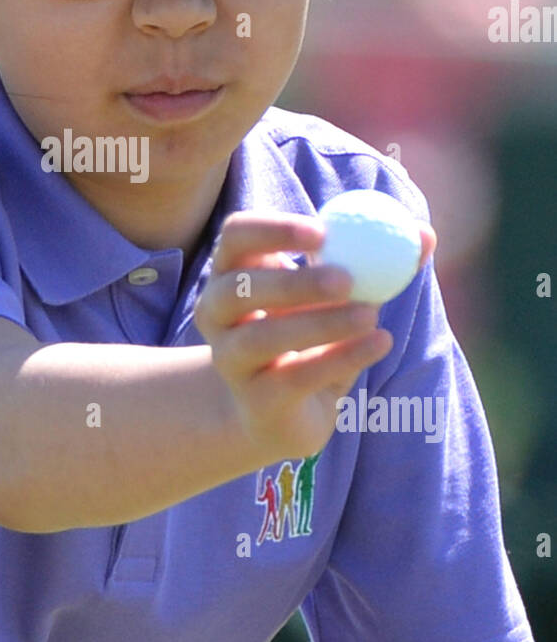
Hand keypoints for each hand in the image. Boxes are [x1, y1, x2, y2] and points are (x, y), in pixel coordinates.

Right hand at [194, 213, 425, 465]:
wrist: (281, 412)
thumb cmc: (311, 335)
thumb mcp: (340, 297)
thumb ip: (378, 264)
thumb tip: (425, 235)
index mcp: (234, 271)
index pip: (237, 235)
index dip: (273, 229)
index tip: (323, 230)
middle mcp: (217, 313)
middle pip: (239, 288)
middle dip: (293, 282)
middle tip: (346, 280)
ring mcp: (230, 359)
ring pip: (262, 337)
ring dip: (319, 323)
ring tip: (371, 317)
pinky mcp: (254, 399)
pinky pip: (294, 377)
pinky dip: (341, 358)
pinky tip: (380, 342)